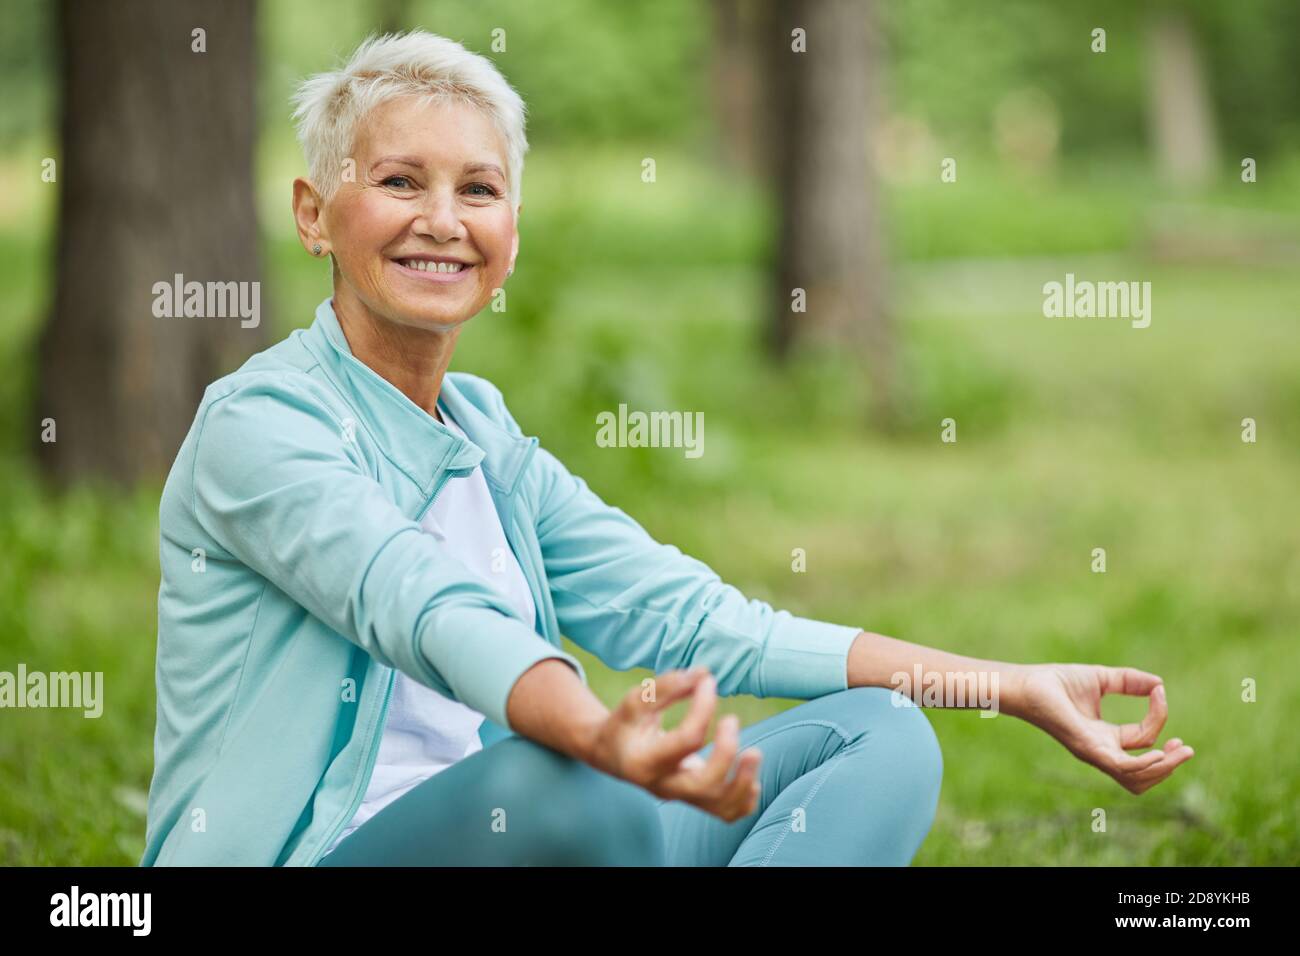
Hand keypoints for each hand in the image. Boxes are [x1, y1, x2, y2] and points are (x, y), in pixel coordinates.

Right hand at [585, 666, 761, 821]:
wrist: (613, 755)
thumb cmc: (625, 724)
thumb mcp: (635, 701)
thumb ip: (667, 687)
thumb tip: (703, 674)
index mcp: (645, 761)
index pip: (686, 740)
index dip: (704, 708)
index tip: (707, 682)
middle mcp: (663, 786)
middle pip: (705, 786)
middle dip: (727, 754)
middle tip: (732, 720)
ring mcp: (681, 797)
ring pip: (721, 806)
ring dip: (744, 782)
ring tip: (754, 753)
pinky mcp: (694, 800)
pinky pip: (727, 813)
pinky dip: (745, 799)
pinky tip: (749, 775)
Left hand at [1013, 663, 1193, 793]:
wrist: (1028, 683)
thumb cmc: (1056, 682)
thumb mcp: (1101, 678)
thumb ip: (1129, 681)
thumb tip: (1159, 684)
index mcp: (1105, 737)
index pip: (1144, 739)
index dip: (1158, 718)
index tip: (1159, 691)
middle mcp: (1102, 750)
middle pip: (1144, 773)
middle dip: (1169, 765)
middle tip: (1184, 748)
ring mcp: (1094, 753)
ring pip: (1137, 779)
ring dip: (1162, 768)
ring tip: (1177, 751)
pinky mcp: (1087, 748)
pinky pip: (1121, 767)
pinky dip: (1143, 764)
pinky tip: (1157, 751)